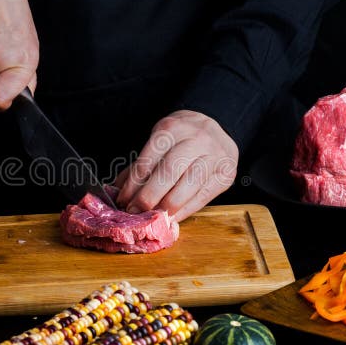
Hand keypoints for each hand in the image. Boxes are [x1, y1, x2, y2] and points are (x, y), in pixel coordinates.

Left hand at [114, 110, 238, 221]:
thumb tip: (118, 191)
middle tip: (135, 211)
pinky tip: (172, 217)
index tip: (123, 200)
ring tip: (153, 216)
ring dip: (167, 205)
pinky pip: (202, 196)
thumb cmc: (181, 138)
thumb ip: (140, 165)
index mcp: (173, 128)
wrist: (215, 127)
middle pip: (169, 172)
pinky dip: (185, 210)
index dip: (134, 184)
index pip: (149, 160)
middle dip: (149, 196)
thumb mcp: (159, 141)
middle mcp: (197, 139)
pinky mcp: (226, 174)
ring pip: (188, 185)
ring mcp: (215, 156)